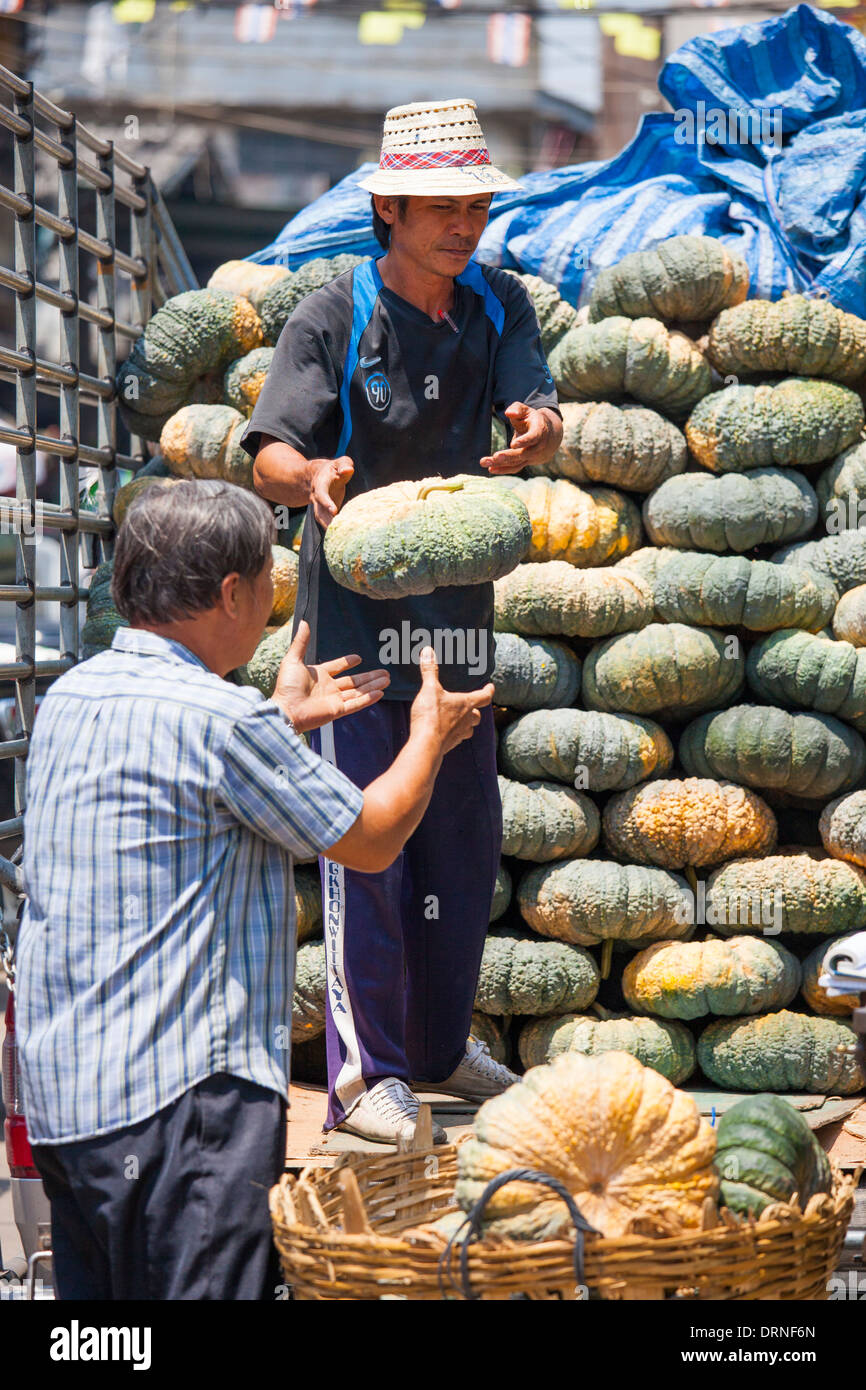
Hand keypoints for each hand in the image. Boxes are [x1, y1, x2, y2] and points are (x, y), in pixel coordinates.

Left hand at [272, 620, 389, 732]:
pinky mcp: (337, 710)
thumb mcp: (293, 660)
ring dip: (373, 685)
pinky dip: (368, 698)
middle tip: (385, 672)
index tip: (358, 658)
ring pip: (358, 691)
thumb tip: (303, 621)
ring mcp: (334, 700)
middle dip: (370, 676)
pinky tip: (380, 692)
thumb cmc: (286, 687)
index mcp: (319, 676)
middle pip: (354, 681)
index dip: (347, 662)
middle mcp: (328, 688)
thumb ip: (301, 642)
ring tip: (387, 679)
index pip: (337, 668)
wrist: (286, 709)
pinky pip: (356, 703)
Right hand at [310, 456, 353, 528]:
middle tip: (335, 530)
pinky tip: (343, 535)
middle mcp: (317, 497)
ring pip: (321, 520)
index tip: (334, 511)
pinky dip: (333, 529)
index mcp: (320, 484)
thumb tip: (348, 470)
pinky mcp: (325, 514)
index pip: (322, 494)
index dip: (326, 503)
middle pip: (318, 511)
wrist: (319, 476)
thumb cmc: (335, 468)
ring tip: (340, 537)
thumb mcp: (340, 463)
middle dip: (326, 521)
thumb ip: (345, 464)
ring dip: (329, 528)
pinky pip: (327, 523)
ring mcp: (319, 507)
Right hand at [409, 647, 493, 755]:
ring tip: (459, 719)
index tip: (491, 686)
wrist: (426, 744)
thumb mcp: (429, 689)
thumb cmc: (431, 716)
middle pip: (478, 715)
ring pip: (469, 728)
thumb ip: (429, 670)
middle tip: (472, 705)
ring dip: (467, 723)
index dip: (488, 690)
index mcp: (467, 704)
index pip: (484, 696)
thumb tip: (428, 650)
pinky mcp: (450, 744)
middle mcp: (467, 720)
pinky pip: (457, 738)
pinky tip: (446, 731)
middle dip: (476, 710)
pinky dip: (454, 733)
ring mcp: (460, 734)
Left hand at [479, 403, 558, 473]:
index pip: (533, 438)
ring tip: (484, 462)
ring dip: (501, 464)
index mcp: (539, 431)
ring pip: (517, 463)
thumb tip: (508, 412)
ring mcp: (532, 457)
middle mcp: (538, 447)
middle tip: (495, 457)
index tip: (513, 444)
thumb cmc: (532, 420)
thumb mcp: (526, 411)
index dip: (524, 441)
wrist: (547, 436)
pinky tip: (490, 469)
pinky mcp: (525, 462)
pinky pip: (515, 468)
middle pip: (523, 454)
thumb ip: (517, 409)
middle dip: (509, 456)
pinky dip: (503, 469)